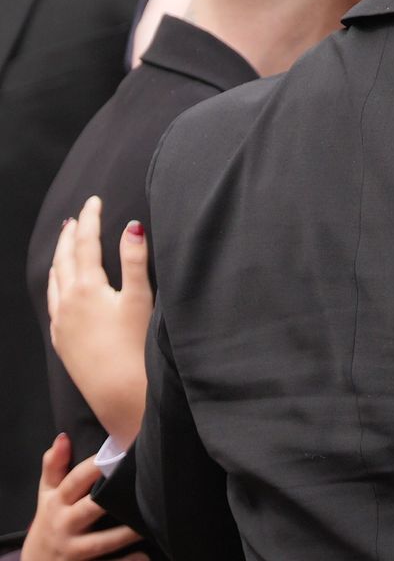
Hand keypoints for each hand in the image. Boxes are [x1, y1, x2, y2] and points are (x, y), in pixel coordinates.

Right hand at [21, 433, 145, 560]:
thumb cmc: (50, 520)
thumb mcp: (47, 494)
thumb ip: (54, 466)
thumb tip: (63, 436)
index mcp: (57, 503)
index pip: (75, 481)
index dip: (95, 466)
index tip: (119, 450)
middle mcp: (65, 525)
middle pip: (90, 508)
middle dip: (110, 497)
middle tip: (141, 480)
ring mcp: (75, 549)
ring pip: (102, 541)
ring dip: (125, 533)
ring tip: (150, 522)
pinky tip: (144, 555)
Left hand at [48, 196, 150, 444]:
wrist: (119, 393)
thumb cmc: (135, 345)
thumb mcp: (140, 299)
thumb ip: (134, 261)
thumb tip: (132, 226)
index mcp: (86, 288)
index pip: (86, 243)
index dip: (91, 219)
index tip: (94, 200)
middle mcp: (67, 302)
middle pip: (65, 259)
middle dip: (71, 235)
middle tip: (79, 216)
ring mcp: (61, 322)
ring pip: (54, 280)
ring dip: (60, 257)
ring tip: (67, 243)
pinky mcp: (61, 340)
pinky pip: (52, 302)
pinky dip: (56, 283)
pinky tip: (62, 286)